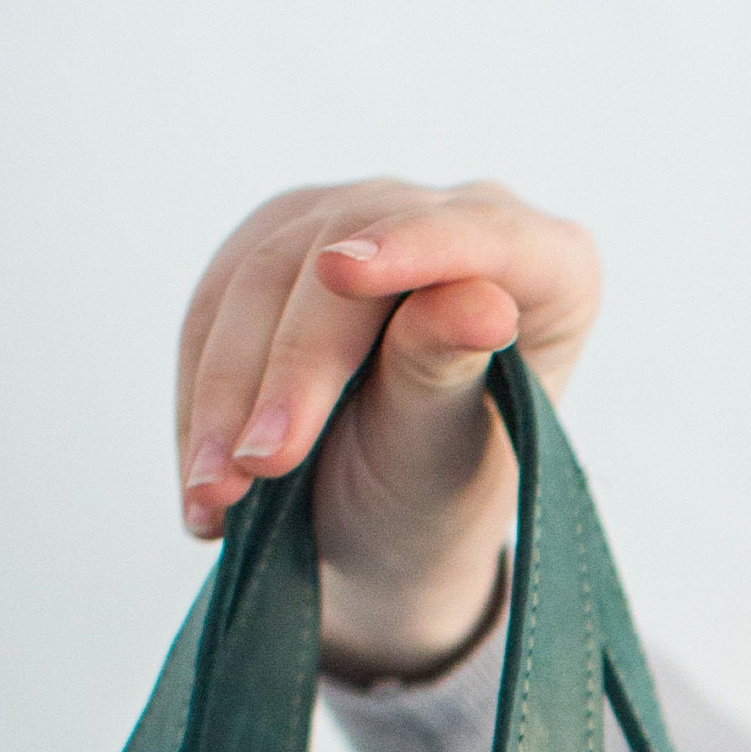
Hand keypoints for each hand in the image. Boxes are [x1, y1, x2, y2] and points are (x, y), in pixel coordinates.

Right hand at [174, 180, 601, 680]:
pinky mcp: (281, 242)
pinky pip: (216, 302)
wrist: (385, 530)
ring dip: (227, 393)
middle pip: (348, 260)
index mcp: (550, 270)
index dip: (414, 248)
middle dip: (295, 370)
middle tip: (261, 464)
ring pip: (262, 277)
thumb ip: (449, 368)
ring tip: (215, 493)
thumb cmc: (443, 495)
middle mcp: (457, 222)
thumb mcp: (449, 447)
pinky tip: (199, 471)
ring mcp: (362, 221)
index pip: (485, 238)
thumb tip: (483, 300)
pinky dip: (200, 391)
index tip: (343, 273)